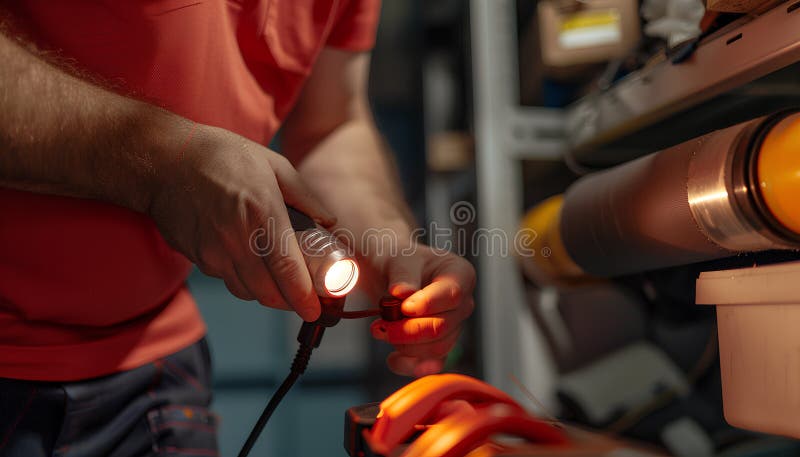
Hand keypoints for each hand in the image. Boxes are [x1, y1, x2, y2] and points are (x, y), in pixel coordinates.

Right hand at [148, 123, 334, 320]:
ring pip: (246, 292)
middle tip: (304, 299)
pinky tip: (250, 263)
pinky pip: (226, 279)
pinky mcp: (197, 257)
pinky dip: (243, 280)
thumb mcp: (273, 164)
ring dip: (266, 294)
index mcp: (263, 212)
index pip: (287, 269)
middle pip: (268, 292)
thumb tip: (329, 221)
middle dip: (289, 302)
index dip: (303, 297)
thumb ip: (305, 197)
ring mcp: (213, 252)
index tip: (315, 310)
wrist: (164, 160)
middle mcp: (237, 238)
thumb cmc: (223, 156)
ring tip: (280, 283)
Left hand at [369, 245, 474, 376]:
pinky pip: (430, 365)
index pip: (452, 295)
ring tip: (380, 330)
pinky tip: (392, 358)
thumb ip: (402, 274)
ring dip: (405, 345)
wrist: (388, 274)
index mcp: (460, 275)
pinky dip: (409, 365)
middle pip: (442, 326)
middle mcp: (462, 303)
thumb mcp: (397, 258)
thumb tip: (403, 293)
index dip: (426, 305)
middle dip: (408, 330)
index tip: (402, 306)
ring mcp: (453, 327)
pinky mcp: (440, 346)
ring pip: (437, 348)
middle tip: (381, 324)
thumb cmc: (397, 261)